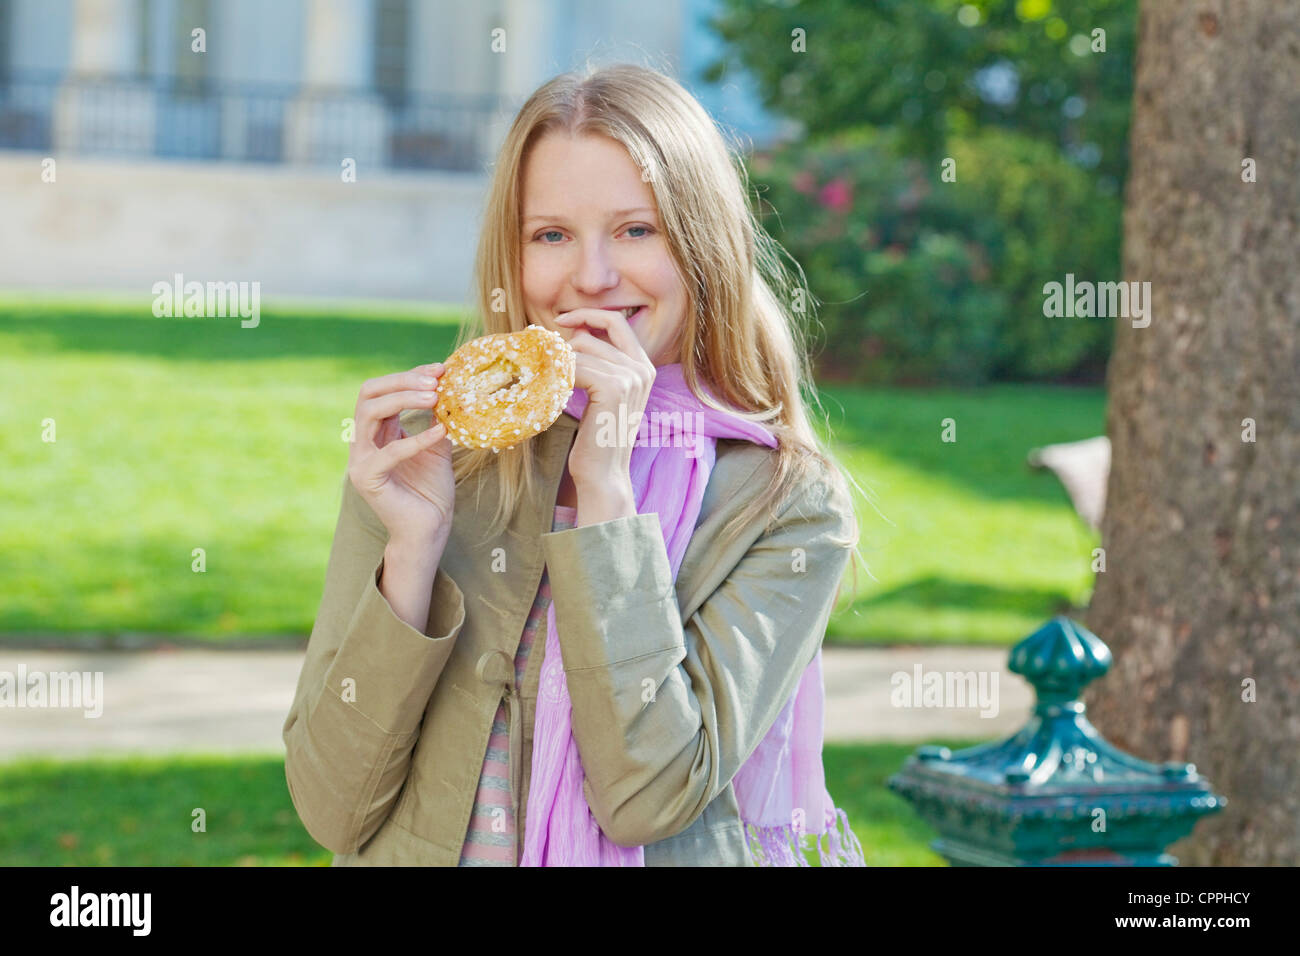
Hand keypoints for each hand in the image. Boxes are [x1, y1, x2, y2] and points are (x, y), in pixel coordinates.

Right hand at [347, 362, 454, 543]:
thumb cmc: (432, 490)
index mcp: (376, 431)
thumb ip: (436, 418)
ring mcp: (360, 460)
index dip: (409, 376)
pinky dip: (416, 439)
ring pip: (369, 413)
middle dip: (402, 381)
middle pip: (368, 393)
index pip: (383, 390)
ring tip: (434, 397)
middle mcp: (362, 442)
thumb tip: (448, 386)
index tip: (440, 369)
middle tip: (435, 381)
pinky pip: (389, 452)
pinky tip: (441, 432)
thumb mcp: (437, 445)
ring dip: (403, 399)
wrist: (430, 529)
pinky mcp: (367, 479)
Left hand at [552, 308, 655, 489]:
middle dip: (566, 339)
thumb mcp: (600, 395)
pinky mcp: (614, 388)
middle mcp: (642, 368)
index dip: (586, 315)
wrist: (602, 475)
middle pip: (596, 331)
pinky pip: (576, 365)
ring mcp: (631, 377)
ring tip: (545, 382)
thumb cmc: (595, 438)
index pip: (617, 321)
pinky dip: (558, 375)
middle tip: (543, 352)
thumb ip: (595, 364)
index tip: (560, 321)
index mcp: (643, 367)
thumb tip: (570, 334)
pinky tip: (552, 392)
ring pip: (582, 348)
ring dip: (558, 362)